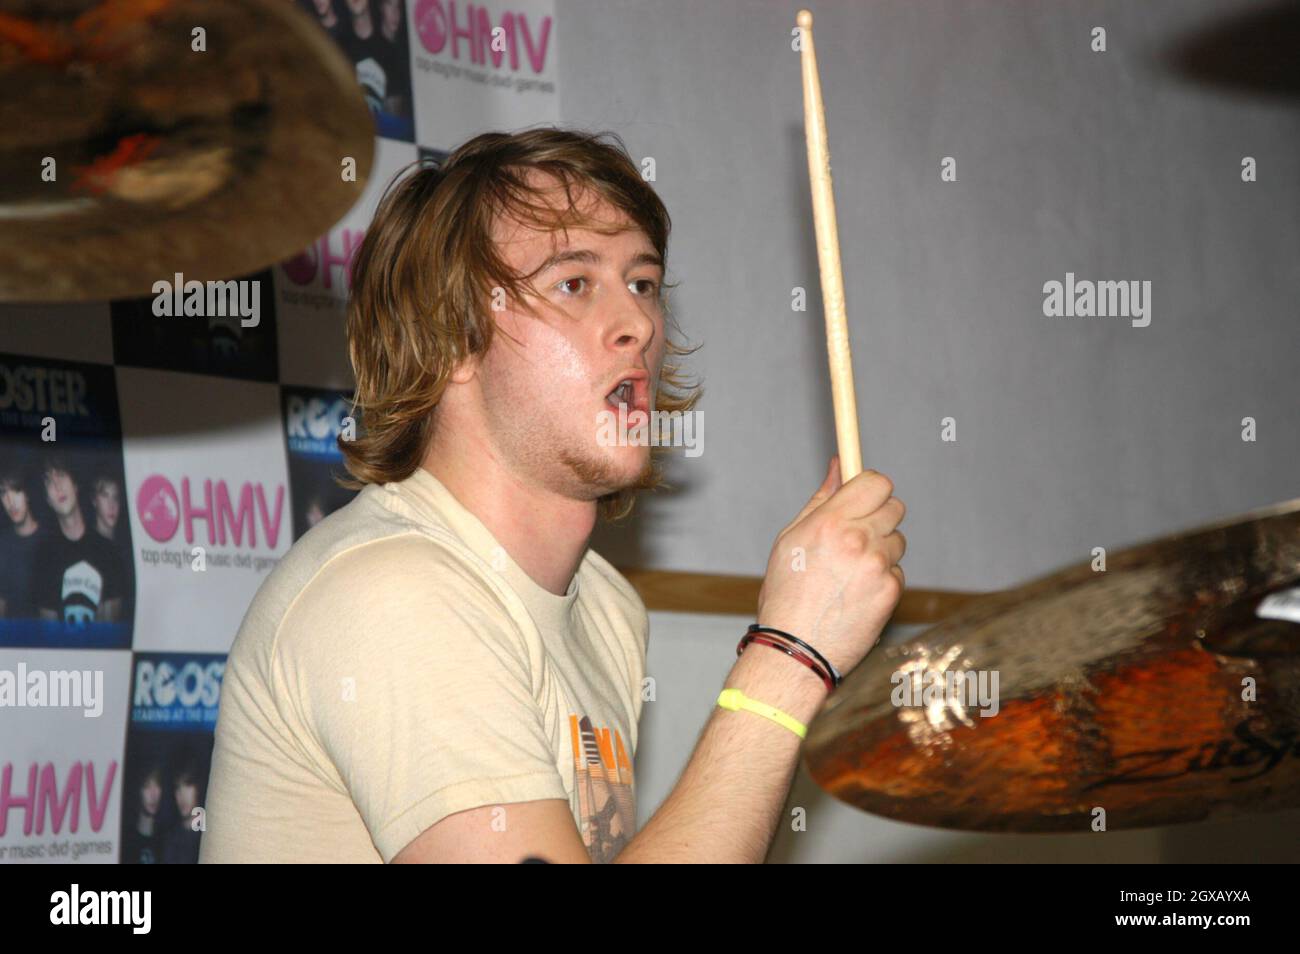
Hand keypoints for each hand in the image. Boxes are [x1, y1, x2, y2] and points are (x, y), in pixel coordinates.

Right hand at [755, 456, 905, 675]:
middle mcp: (858, 539)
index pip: (876, 482)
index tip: (865, 497)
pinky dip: (882, 579)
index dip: (872, 488)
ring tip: (850, 573)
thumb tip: (838, 466)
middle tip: (856, 536)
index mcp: (830, 521)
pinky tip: (857, 594)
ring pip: (896, 541)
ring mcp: (878, 566)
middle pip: (894, 507)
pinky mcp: (891, 591)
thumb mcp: (791, 539)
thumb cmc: (786, 594)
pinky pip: (896, 571)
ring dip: (880, 550)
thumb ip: (820, 500)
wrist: (796, 649)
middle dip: (879, 517)